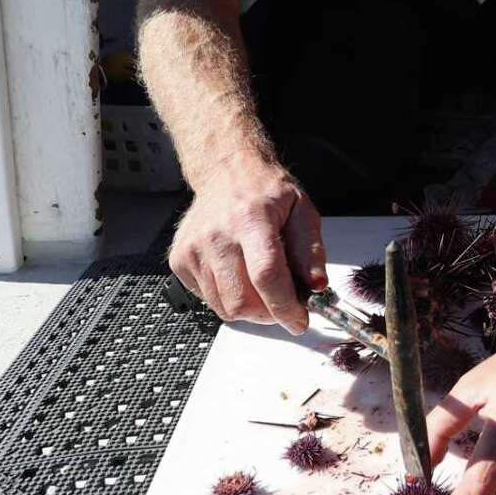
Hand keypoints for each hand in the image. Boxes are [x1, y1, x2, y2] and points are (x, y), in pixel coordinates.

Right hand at [167, 152, 325, 334]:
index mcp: (251, 219)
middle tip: (283, 301)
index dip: (284, 306)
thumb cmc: (266, 192)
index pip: (266, 275)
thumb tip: (316, 286)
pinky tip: (238, 274)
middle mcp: (216, 235)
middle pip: (242, 301)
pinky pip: (208, 300)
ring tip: (261, 284)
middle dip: (269, 313)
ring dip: (250, 308)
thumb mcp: (303, 211)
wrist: (227, 173)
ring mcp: (193, 250)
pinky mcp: (179, 261)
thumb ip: (311, 251)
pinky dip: (228, 298)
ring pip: (224, 307)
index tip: (298, 320)